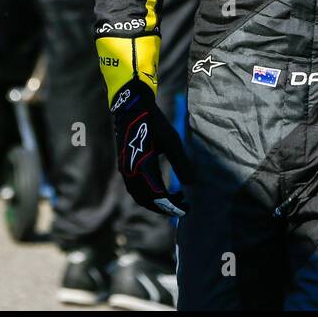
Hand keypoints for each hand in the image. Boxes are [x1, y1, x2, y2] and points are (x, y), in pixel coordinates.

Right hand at [109, 78, 193, 216]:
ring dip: (157, 201)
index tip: (187, 209)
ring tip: (176, 198)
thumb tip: (192, 184)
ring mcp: (125, 169)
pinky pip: (136, 188)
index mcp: (142, 166)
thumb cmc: (154, 121)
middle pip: (147, 200)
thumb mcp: (172, 140)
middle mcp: (130, 171)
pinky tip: (163, 189)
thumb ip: (181, 163)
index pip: (157, 196)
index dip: (172, 206)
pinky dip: (149, 193)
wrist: (132, 107)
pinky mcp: (125, 166)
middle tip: (183, 207)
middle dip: (164, 207)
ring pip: (140, 195)